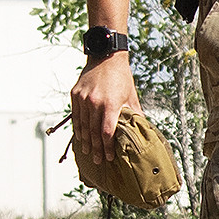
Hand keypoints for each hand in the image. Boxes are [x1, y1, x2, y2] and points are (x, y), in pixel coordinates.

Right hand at [67, 51, 136, 168]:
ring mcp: (83, 98)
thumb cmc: (122, 77)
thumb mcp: (131, 95)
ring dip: (85, 141)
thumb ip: (135, 114)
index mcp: (110, 104)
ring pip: (83, 125)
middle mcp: (94, 102)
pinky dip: (78, 127)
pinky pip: (75, 116)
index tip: (109, 157)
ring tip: (88, 152)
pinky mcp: (75, 94)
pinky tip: (80, 137)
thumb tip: (143, 130)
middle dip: (96, 149)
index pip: (106, 131)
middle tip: (97, 161)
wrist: (106, 57)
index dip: (107, 147)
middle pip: (94, 132)